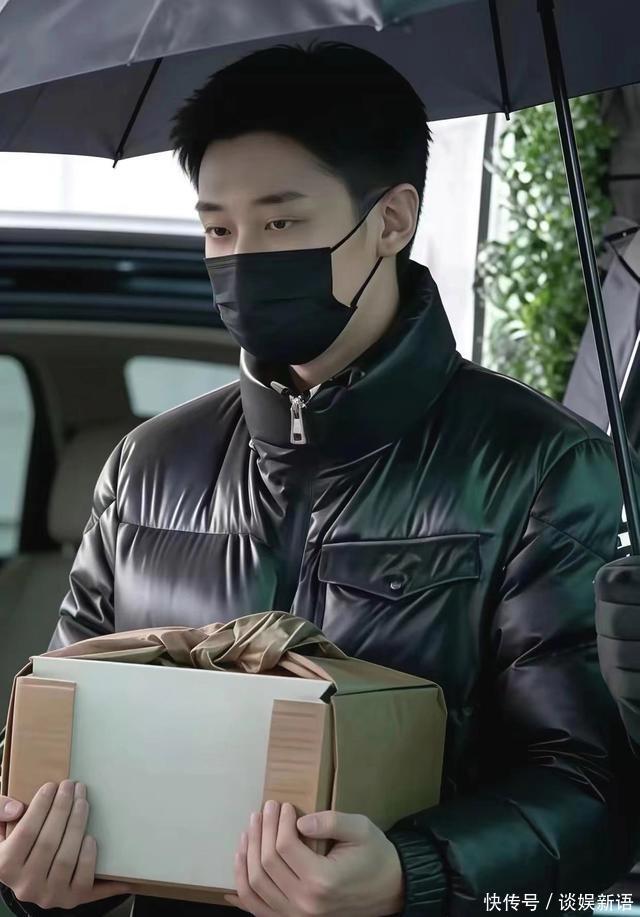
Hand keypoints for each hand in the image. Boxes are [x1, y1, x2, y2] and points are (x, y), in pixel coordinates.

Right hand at [0, 780, 133, 908]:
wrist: (31, 876)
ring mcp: (49, 896)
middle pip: (49, 842)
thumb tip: (16, 809)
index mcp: (4, 867)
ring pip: (66, 858)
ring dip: (77, 824)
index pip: (25, 833)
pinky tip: (91, 837)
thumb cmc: (17, 844)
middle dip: (63, 808)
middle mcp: (25, 886)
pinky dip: (89, 858)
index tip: (51, 786)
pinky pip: (84, 880)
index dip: (40, 807)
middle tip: (72, 786)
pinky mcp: (71, 900)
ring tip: (82, 801)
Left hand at [223, 800, 403, 915]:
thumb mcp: (360, 829)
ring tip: (251, 828)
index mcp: (322, 881)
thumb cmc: (374, 855)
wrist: (389, 889)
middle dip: (262, 830)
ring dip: (248, 853)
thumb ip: (331, 822)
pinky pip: (256, 906)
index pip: (284, 847)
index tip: (282, 804)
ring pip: (255, 885)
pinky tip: (242, 858)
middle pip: (266, 864)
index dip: (278, 821)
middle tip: (265, 808)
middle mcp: (305, 905)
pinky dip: (242, 883)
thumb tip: (299, 821)